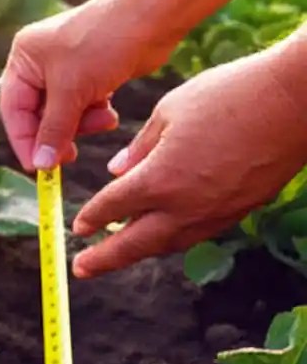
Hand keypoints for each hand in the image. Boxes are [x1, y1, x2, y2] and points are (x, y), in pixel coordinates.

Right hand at [0, 0, 182, 170]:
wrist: (151, 18)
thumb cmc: (103, 43)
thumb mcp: (72, 91)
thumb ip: (54, 130)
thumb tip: (40, 164)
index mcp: (24, 59)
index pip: (14, 109)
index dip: (24, 140)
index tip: (38, 168)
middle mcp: (40, 63)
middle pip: (38, 114)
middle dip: (58, 133)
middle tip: (70, 157)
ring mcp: (66, 69)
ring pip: (63, 114)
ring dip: (81, 124)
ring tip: (102, 120)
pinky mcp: (91, 75)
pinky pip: (83, 107)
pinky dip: (94, 114)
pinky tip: (109, 111)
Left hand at [71, 44, 306, 277]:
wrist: (297, 101)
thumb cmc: (230, 94)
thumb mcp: (170, 110)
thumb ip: (140, 146)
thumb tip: (117, 170)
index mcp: (159, 179)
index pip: (113, 207)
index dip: (92, 218)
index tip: (78, 226)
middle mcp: (185, 205)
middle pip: (135, 243)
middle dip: (105, 259)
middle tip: (80, 269)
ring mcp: (216, 212)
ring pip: (168, 243)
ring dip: (140, 251)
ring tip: (117, 255)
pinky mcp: (242, 210)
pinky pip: (197, 233)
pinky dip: (173, 238)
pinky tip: (164, 233)